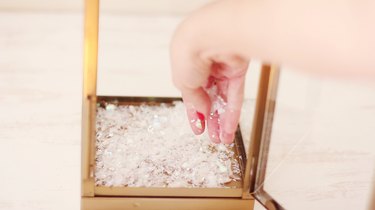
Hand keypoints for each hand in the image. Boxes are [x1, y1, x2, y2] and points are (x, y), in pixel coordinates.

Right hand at [170, 1, 248, 143]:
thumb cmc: (188, 53)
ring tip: (222, 140)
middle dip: (211, 121)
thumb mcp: (183, 83)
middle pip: (209, 100)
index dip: (195, 114)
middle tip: (212, 138)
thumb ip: (194, 100)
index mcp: (187, 69)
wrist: (209, 36)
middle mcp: (204, 69)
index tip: (198, 129)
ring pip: (223, 100)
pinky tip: (229, 129)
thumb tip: (203, 111)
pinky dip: (232, 113)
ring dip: (222, 121)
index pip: (191, 96)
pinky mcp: (238, 71)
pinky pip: (235, 96)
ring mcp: (222, 70)